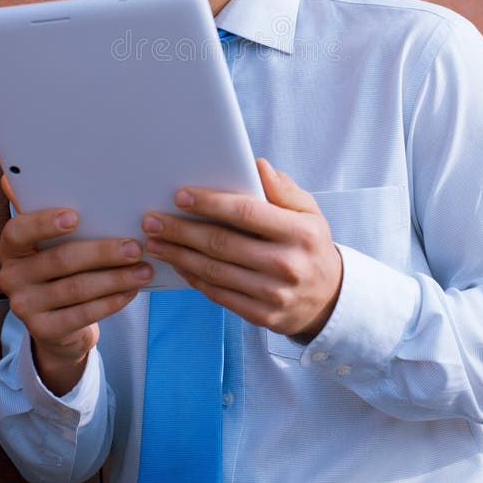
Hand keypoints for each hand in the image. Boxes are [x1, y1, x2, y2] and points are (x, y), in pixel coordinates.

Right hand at [0, 176, 153, 394]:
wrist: (59, 325)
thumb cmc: (62, 267)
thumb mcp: (54, 242)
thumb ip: (51, 212)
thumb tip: (19, 176)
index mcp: (11, 246)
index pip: (18, 230)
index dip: (44, 223)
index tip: (75, 216)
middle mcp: (11, 276)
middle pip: (60, 259)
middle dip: (102, 252)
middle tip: (135, 246)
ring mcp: (24, 306)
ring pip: (76, 288)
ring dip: (115, 278)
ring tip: (143, 269)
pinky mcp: (43, 331)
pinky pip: (83, 314)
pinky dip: (111, 301)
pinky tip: (131, 291)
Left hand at [142, 159, 342, 337]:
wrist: (329, 298)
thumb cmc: (310, 244)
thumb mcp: (309, 211)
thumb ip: (283, 189)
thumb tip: (257, 166)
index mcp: (299, 232)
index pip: (246, 213)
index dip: (210, 203)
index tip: (180, 195)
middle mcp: (286, 264)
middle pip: (222, 244)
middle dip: (181, 230)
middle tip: (152, 220)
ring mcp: (273, 293)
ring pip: (215, 271)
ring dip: (179, 255)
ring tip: (154, 242)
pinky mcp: (262, 315)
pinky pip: (219, 294)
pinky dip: (193, 278)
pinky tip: (177, 264)